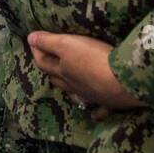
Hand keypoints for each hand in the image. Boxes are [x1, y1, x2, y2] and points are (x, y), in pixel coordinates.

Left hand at [26, 31, 143, 114]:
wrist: (124, 82)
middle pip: (57, 79)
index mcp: (63, 72)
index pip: (43, 62)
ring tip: (66, 82)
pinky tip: (94, 113)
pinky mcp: (109, 103)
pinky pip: (100, 110)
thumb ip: (48, 42)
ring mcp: (91, 96)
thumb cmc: (93, 59)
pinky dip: (96, 111)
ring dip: (69, 88)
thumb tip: (29, 38)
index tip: (33, 41)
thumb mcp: (67, 44)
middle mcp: (74, 86)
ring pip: (75, 93)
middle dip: (50, 69)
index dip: (36, 50)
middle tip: (48, 59)